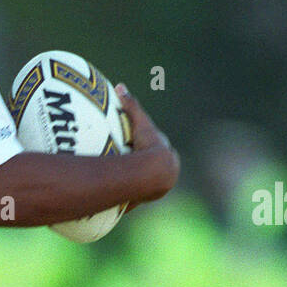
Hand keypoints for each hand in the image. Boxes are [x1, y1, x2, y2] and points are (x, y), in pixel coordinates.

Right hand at [114, 84, 179, 202]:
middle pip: (154, 165)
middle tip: (132, 165)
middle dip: (146, 165)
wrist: (155, 174)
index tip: (138, 145)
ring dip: (140, 184)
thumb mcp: (139, 123)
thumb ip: (130, 106)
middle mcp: (167, 169)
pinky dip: (132, 197)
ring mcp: (161, 186)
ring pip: (149, 182)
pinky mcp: (150, 197)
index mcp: (167, 153)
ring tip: (127, 186)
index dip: (148, 145)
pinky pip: (139, 196)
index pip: (157, 146)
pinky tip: (122, 201)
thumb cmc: (148, 146)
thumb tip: (119, 86)